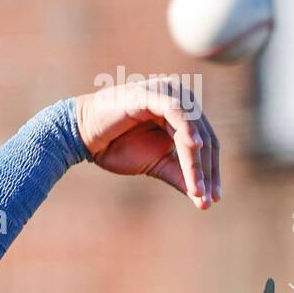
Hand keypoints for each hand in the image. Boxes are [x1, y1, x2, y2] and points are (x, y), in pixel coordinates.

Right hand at [74, 77, 218, 209]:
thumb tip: (202, 200)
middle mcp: (180, 98)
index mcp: (184, 112)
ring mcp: (167, 92)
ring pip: (193, 129)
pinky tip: (195, 148)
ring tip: (198, 189)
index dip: (211, 172)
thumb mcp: (154, 164)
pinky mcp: (152, 93)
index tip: (212, 200)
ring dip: (197, 162)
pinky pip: (176, 112)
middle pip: (206, 137)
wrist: (81, 136)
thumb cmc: (115, 146)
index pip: (207, 143)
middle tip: (207, 199)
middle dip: (207, 171)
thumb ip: (180, 175)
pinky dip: (187, 130)